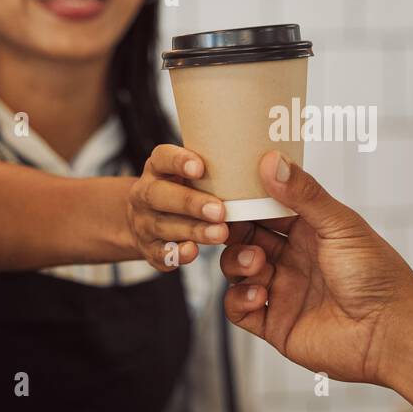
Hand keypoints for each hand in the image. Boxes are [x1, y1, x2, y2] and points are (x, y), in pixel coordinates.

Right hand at [127, 144, 228, 271]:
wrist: (149, 221)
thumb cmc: (186, 192)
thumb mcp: (195, 175)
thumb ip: (219, 169)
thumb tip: (268, 163)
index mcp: (158, 169)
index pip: (162, 158)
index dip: (178, 161)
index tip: (200, 168)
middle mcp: (146, 194)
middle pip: (159, 195)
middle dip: (190, 202)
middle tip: (219, 210)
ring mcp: (144, 223)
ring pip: (162, 226)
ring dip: (192, 230)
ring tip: (220, 233)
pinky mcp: (149, 250)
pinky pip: (159, 254)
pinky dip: (176, 254)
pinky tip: (193, 252)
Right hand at [219, 151, 412, 385]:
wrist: (389, 331)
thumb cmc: (377, 275)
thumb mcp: (340, 225)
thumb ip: (304, 194)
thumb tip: (272, 161)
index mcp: (310, 231)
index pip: (266, 209)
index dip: (246, 201)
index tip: (227, 192)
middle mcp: (294, 259)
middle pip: (246, 238)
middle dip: (234, 231)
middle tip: (227, 226)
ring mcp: (284, 292)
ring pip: (237, 270)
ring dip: (237, 262)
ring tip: (256, 262)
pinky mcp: (276, 324)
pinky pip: (239, 310)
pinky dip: (240, 299)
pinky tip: (260, 293)